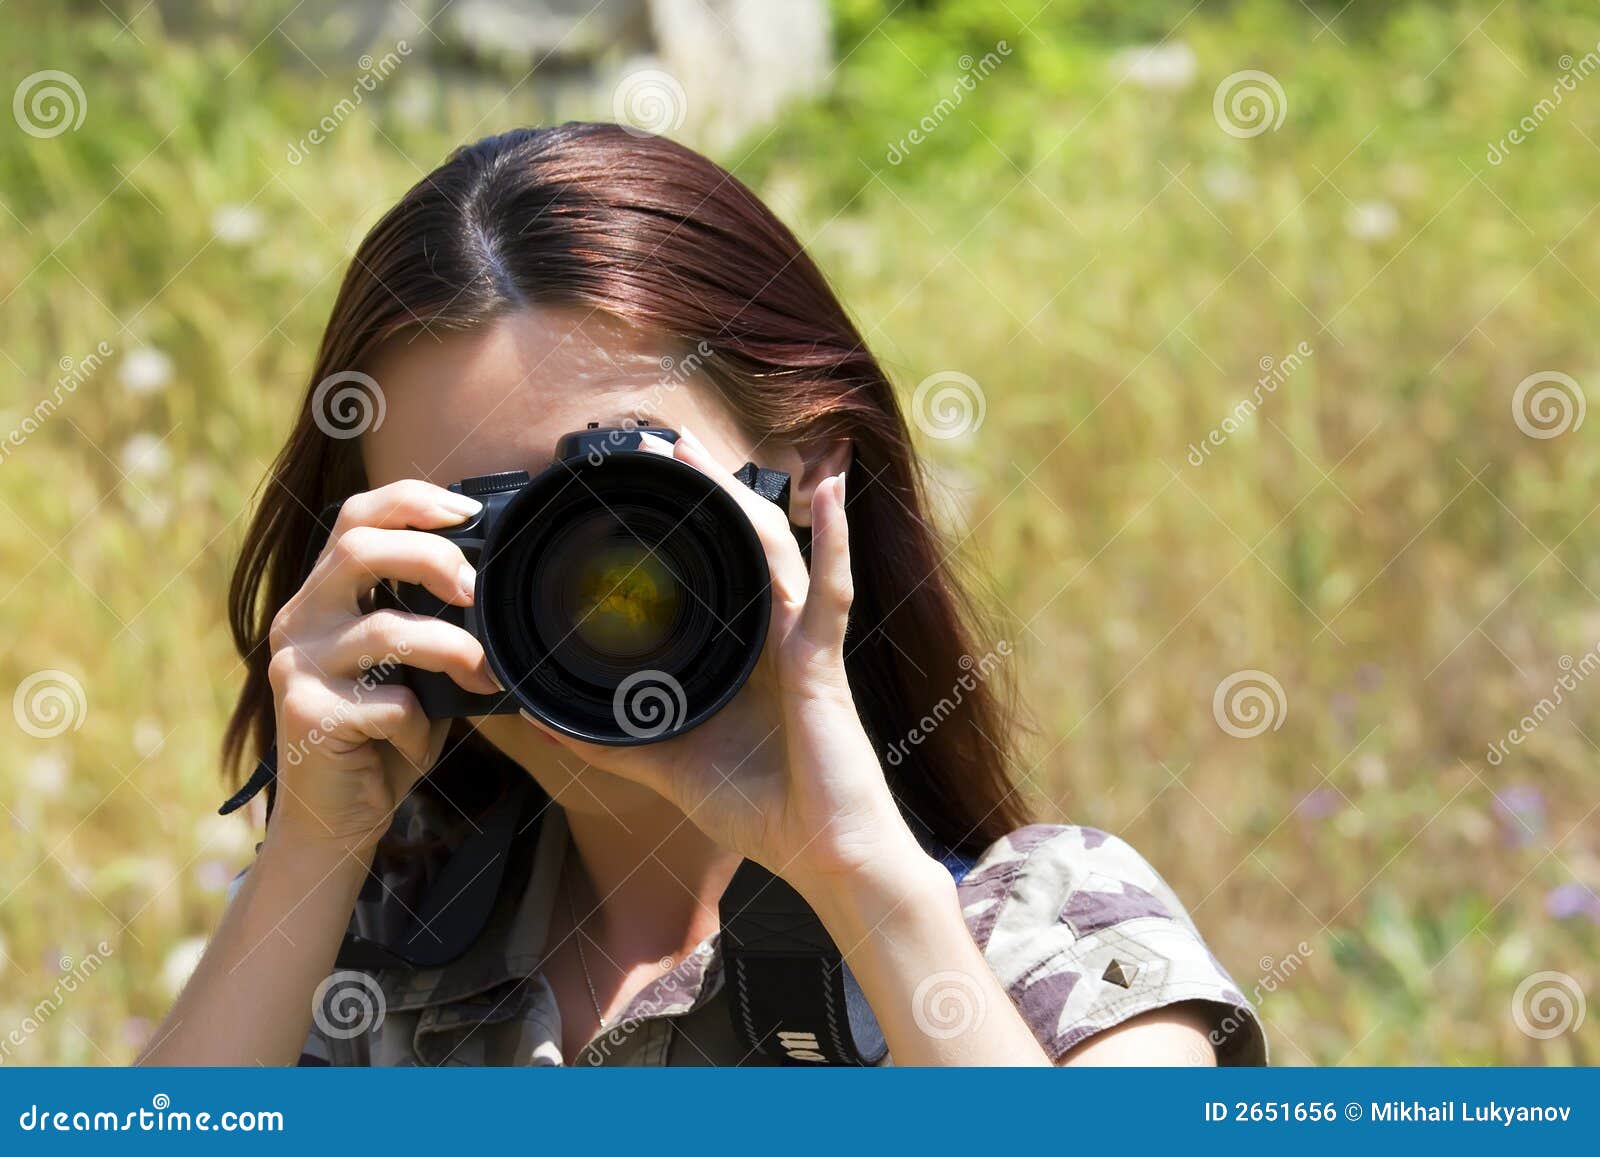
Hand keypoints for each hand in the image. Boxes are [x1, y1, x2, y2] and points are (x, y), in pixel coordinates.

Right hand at [264, 480, 500, 855]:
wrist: (335, 820)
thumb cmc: (382, 737)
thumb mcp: (411, 669)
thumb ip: (433, 624)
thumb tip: (495, 589)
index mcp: (324, 597)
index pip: (354, 518)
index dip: (411, 502)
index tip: (468, 512)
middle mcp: (298, 620)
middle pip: (360, 549)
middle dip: (431, 558)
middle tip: (474, 589)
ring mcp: (295, 666)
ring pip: (386, 631)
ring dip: (451, 650)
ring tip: (481, 675)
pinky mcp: (304, 715)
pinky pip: (389, 704)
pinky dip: (421, 725)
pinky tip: (417, 744)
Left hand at [523, 428, 933, 892]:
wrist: (827, 858)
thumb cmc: (767, 813)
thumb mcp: (671, 768)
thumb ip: (613, 743)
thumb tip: (544, 722)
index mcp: (743, 656)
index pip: (715, 570)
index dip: (686, 523)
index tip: (645, 484)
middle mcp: (775, 637)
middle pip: (743, 542)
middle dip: (705, 488)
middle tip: (662, 441)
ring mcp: (803, 644)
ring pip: (775, 550)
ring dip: (741, 495)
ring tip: (701, 454)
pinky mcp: (824, 664)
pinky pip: (830, 591)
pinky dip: (832, 538)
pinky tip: (829, 491)